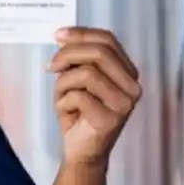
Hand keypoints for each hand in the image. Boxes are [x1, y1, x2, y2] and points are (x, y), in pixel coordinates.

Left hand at [47, 27, 141, 168]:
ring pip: (86, 73)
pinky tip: (69, 113)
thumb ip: (77, 58)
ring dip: (64, 83)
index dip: (81, 33)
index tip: (58, 34)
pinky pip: (78, 96)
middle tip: (51, 66)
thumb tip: (63, 36)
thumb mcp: (77, 79)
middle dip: (68, 54)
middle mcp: (132, 86)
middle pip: (99, 52)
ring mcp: (124, 103)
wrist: (82, 151)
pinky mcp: (111, 119)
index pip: (108, 40)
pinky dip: (64, 102)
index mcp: (128, 72)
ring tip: (63, 96)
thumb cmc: (79, 113)